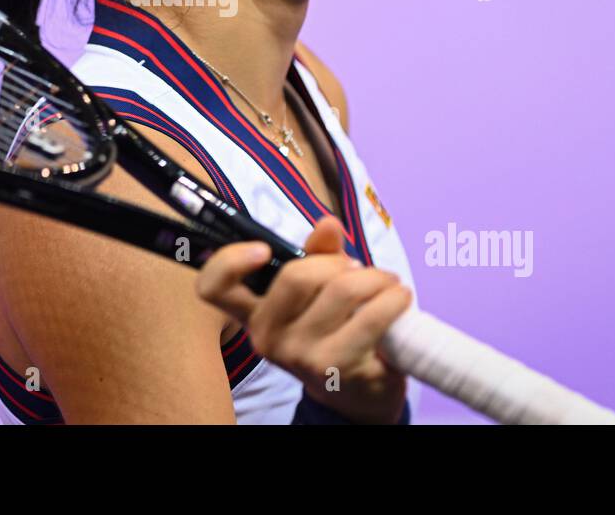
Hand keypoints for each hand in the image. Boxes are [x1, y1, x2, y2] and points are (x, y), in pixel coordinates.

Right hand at [195, 215, 411, 423]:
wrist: (359, 392)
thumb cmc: (336, 330)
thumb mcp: (321, 291)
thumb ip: (320, 254)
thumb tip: (328, 223)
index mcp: (255, 313)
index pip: (214, 288)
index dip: (229, 261)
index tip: (263, 249)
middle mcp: (267, 337)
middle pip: (297, 275)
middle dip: (338, 262)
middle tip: (359, 269)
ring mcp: (299, 355)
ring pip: (342, 290)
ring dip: (376, 278)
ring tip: (388, 283)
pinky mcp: (337, 367)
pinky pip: (372, 316)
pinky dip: (393, 300)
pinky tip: (400, 298)